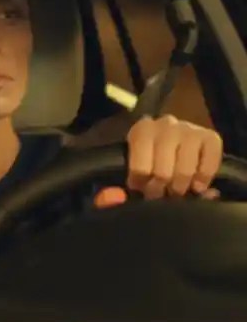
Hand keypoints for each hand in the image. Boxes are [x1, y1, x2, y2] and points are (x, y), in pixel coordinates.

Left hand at [95, 115, 223, 207]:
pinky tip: (196, 186)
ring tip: (176, 192)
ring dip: (181, 188)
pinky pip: (209, 167)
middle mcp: (166, 125)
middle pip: (164, 172)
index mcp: (141, 130)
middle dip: (161, 190)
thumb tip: (114, 197)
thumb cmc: (147, 159)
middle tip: (162, 195)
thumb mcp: (127, 170)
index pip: (140, 168)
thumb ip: (109, 192)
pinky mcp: (211, 137)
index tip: (143, 191)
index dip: (142, 185)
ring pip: (186, 171)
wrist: (174, 143)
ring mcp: (190, 129)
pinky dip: (202, 181)